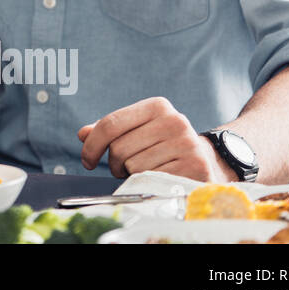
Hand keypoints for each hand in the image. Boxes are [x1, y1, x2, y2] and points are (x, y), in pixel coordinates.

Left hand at [77, 97, 237, 180]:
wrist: (206, 162)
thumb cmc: (162, 146)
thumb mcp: (138, 131)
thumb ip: (110, 131)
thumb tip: (82, 134)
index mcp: (157, 106)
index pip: (110, 124)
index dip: (92, 145)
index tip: (87, 160)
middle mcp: (174, 121)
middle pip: (119, 148)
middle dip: (115, 164)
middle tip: (124, 167)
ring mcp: (187, 143)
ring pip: (133, 166)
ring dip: (132, 174)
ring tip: (145, 171)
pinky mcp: (194, 166)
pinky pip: (151, 179)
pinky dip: (148, 183)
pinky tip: (158, 178)